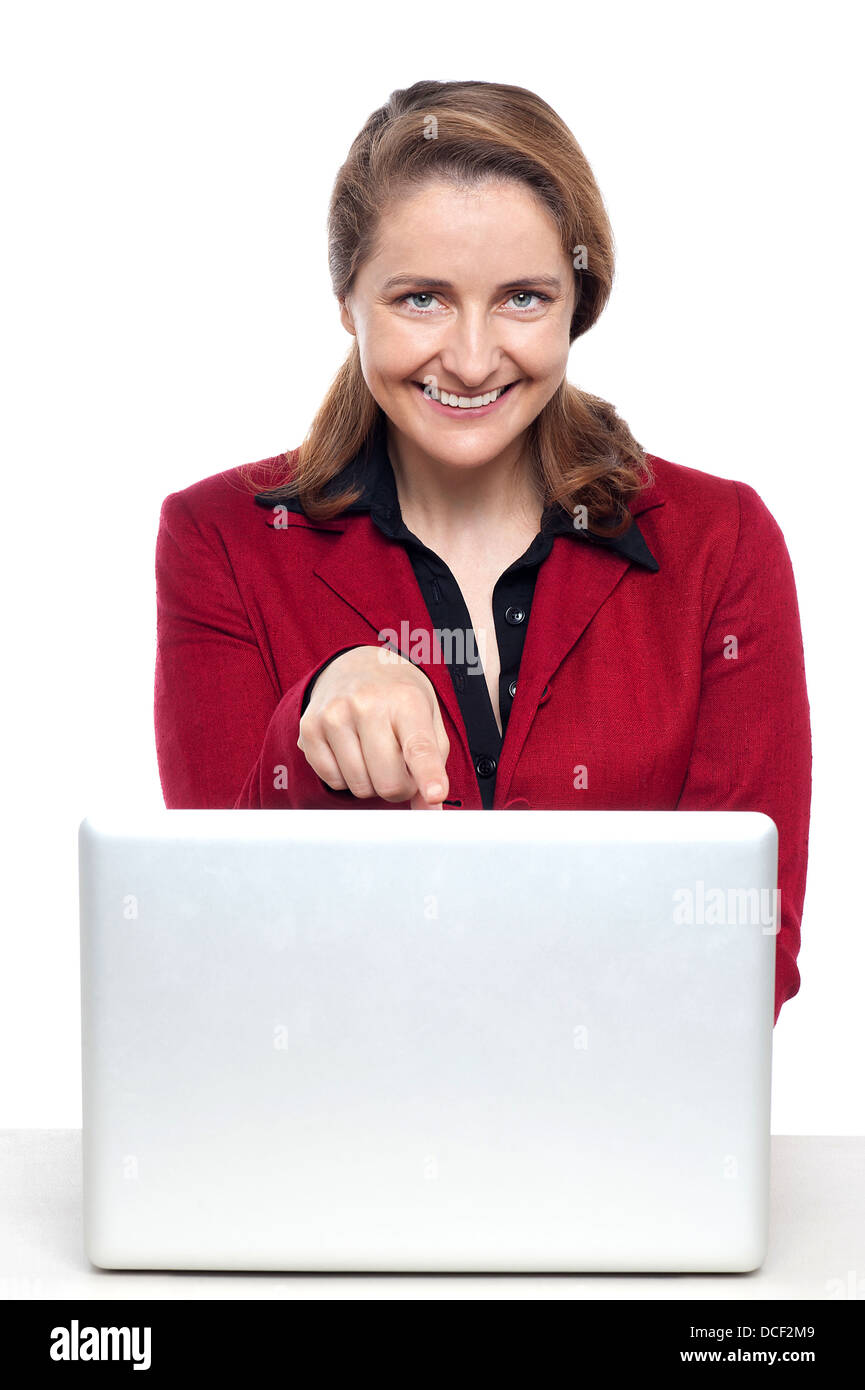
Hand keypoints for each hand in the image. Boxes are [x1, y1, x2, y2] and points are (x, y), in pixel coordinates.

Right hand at [297, 645, 449, 808]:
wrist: (358, 665)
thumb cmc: (398, 699)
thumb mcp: (428, 722)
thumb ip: (434, 766)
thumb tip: (430, 811)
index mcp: (406, 701)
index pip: (419, 746)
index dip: (428, 775)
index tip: (435, 794)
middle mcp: (367, 704)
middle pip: (388, 782)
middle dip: (399, 788)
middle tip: (400, 768)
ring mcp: (334, 715)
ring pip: (359, 786)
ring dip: (372, 783)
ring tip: (375, 755)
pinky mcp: (310, 728)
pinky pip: (333, 781)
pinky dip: (346, 777)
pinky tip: (352, 751)